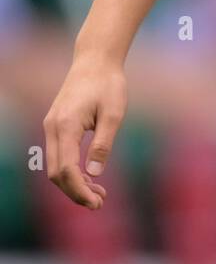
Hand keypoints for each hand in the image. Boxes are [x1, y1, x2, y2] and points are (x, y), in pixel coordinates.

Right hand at [43, 53, 127, 208]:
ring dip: (73, 183)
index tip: (97, 203)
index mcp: (66, 125)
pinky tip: (90, 177)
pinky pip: (58, 155)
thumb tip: (94, 174)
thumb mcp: (114, 113)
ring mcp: (51, 126)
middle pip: (56, 173)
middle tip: (100, 203)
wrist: (95, 60)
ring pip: (55, 166)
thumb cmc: (108, 84)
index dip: (79, 190)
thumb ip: (102, 144)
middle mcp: (53, 128)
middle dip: (75, 192)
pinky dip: (71, 170)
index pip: (66, 169)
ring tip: (99, 194)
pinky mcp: (56, 125)